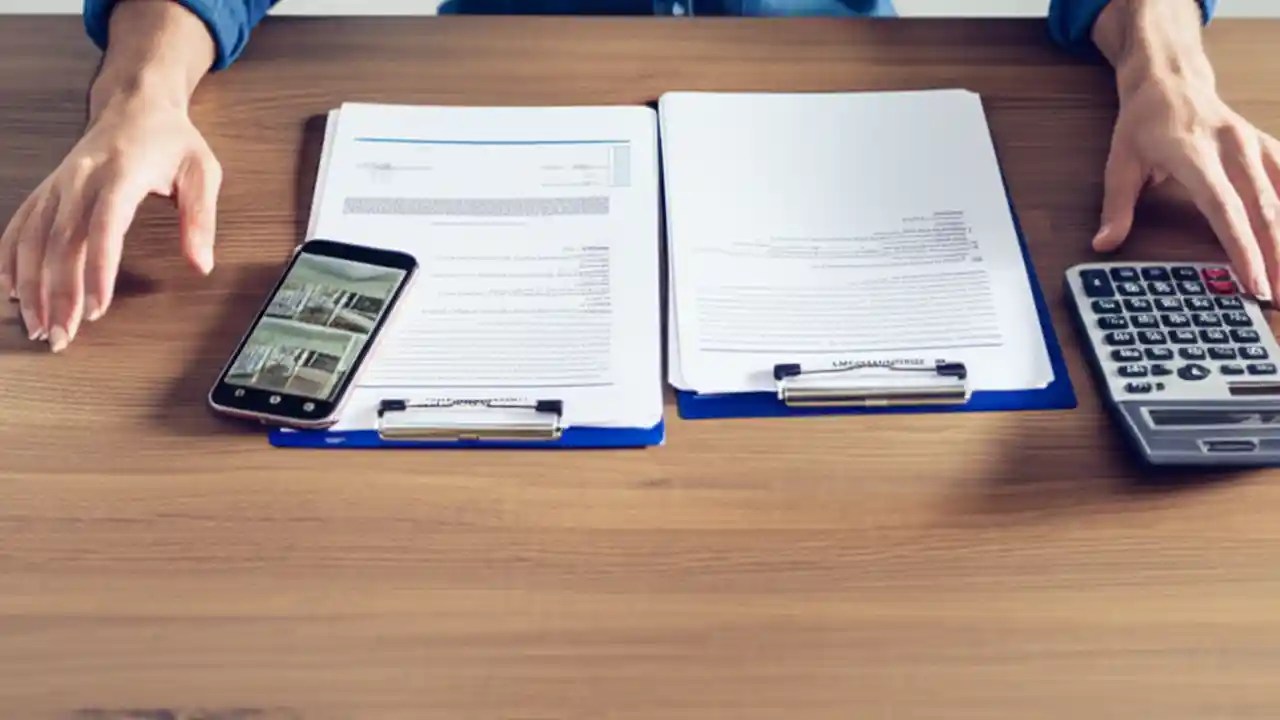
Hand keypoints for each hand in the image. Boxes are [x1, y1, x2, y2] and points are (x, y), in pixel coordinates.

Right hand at [0, 94, 220, 351]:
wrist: (135, 103)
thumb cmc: (172, 141)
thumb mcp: (203, 172)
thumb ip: (201, 218)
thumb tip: (201, 264)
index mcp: (121, 173)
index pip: (104, 226)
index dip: (97, 269)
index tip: (96, 308)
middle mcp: (80, 179)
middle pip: (61, 241)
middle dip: (58, 293)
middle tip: (61, 337)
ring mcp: (58, 184)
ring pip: (32, 238)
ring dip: (30, 286)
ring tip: (37, 327)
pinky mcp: (46, 190)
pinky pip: (19, 225)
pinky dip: (9, 258)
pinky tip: (9, 291)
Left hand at [1093, 75, 1279, 296]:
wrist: (1170, 78)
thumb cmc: (1143, 123)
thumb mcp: (1119, 162)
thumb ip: (1116, 206)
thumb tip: (1104, 244)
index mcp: (1193, 153)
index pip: (1223, 206)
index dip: (1240, 245)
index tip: (1253, 280)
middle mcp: (1231, 147)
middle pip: (1262, 207)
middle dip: (1275, 255)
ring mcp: (1253, 144)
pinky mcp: (1266, 145)